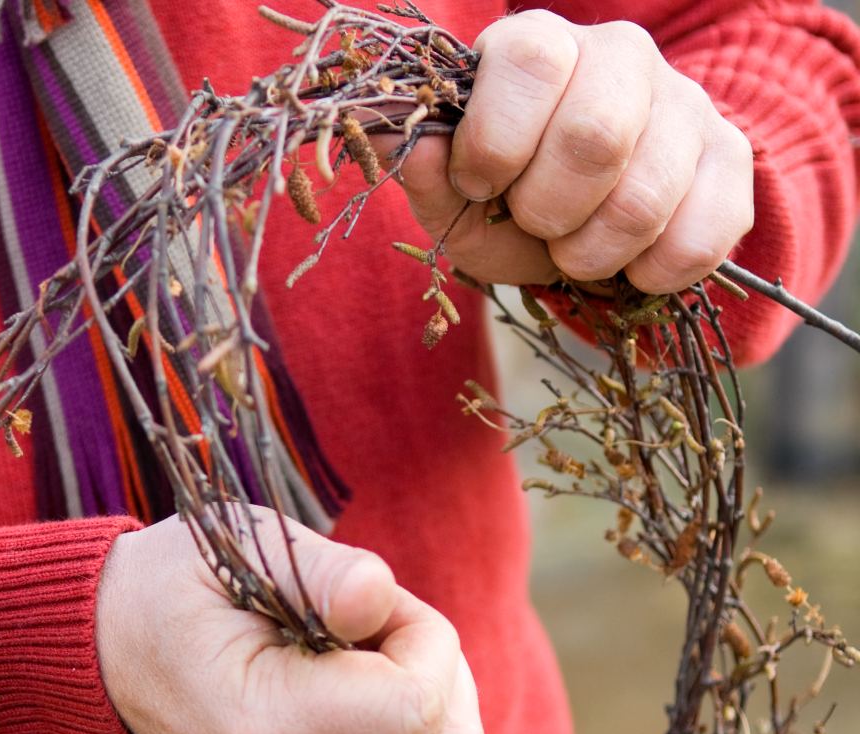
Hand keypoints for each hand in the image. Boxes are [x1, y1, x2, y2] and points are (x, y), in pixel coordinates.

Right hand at [95, 511, 484, 733]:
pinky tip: (356, 703)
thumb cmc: (180, 588)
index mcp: (259, 724)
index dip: (426, 637)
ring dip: (425, 710)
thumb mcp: (242, 548)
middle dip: (439, 675)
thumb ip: (323, 571)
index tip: (374, 604)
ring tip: (357, 665)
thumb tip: (380, 597)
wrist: (115, 654)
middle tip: (377, 630)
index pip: (417, 708)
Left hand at [378, 11, 753, 292]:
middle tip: (535, 223)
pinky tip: (628, 263)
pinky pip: (698, 238)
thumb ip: (428, 175)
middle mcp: (622, 58)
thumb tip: (412, 147)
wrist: (590, 227)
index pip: (530, 61)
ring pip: (644, 199)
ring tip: (575, 249)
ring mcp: (687, 106)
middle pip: (595, 136)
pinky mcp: (731, 163)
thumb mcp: (456, 198)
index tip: (481, 185)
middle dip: (547, 210)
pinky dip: (649, 274)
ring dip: (592, 253)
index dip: (496, 143)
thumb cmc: (512, 205)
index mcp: (542, 49)